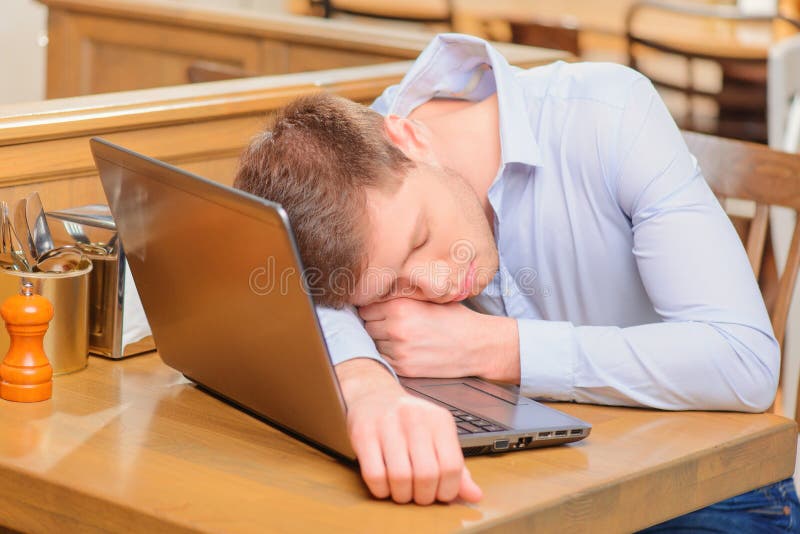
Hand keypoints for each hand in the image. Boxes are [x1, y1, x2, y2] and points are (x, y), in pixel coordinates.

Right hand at [336, 358, 482, 504]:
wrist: (374, 394)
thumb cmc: (410, 422)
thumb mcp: (438, 437)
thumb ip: (456, 467)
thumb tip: (475, 496)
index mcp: (440, 420)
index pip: (452, 466)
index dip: (447, 490)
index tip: (439, 494)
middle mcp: (415, 418)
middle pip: (427, 475)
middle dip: (423, 496)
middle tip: (419, 495)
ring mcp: (387, 424)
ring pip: (400, 477)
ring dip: (402, 495)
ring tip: (402, 491)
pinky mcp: (363, 433)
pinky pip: (374, 475)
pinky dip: (381, 490)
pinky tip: (384, 485)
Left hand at [358, 298, 519, 380]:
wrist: (477, 346)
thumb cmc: (454, 319)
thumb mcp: (427, 298)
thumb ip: (400, 296)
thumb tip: (373, 295)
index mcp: (399, 306)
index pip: (365, 307)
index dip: (373, 309)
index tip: (381, 311)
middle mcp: (396, 328)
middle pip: (367, 326)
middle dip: (376, 325)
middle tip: (393, 324)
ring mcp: (399, 350)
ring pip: (373, 344)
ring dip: (382, 341)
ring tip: (403, 337)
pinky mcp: (404, 368)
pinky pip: (384, 359)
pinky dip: (390, 355)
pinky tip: (407, 349)